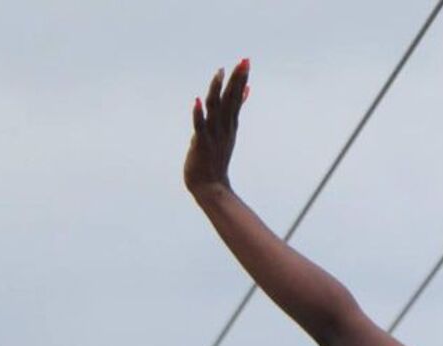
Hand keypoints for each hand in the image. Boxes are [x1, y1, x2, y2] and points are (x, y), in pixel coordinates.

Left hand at [185, 59, 249, 195]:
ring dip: (217, 90)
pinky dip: (199, 115)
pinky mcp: (201, 144)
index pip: (236, 98)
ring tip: (220, 73)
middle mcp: (223, 127)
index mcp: (230, 125)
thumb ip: (234, 111)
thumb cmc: (216, 160)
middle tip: (244, 61)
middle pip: (230, 99)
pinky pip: (200, 127)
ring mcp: (213, 135)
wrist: (210, 187)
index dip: (240, 79)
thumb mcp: (228, 132)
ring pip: (216, 109)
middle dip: (236, 79)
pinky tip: (197, 102)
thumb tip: (244, 92)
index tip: (245, 62)